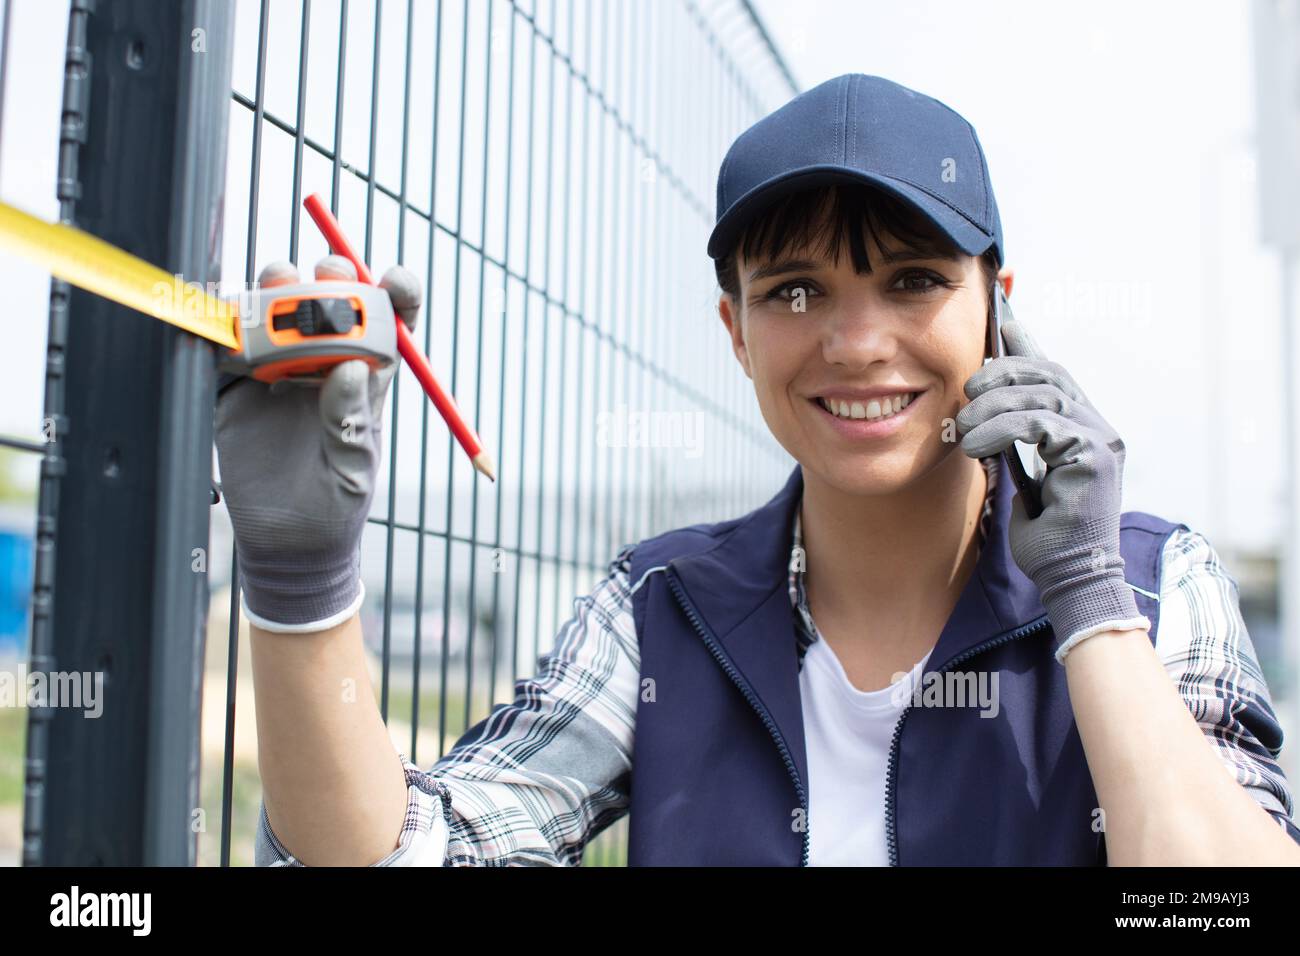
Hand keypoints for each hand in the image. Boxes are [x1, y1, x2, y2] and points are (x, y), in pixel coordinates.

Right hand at [214, 255, 420, 631]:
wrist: (285, 544)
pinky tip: (222, 318)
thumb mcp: (352, 471)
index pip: (391, 321)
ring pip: (277, 308)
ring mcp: (279, 368)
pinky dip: (221, 323)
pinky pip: (226, 343)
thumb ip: (350, 422)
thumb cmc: (335, 508)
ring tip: (272, 295)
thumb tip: (352, 369)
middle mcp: (325, 362)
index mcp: (368, 378)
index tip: (392, 281)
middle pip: (330, 298)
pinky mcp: (234, 385)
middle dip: (330, 278)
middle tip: (323, 282)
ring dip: (275, 289)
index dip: (395, 291)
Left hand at [954, 318, 1148, 661]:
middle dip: (1002, 373)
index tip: (1001, 326)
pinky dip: (1001, 429)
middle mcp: (1098, 427)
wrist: (1067, 575)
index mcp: (1082, 428)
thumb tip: (985, 414)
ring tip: (963, 428)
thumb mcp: (1020, 477)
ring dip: (993, 406)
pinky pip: (1039, 422)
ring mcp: (1101, 438)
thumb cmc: (1044, 535)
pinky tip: (974, 447)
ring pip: (1041, 395)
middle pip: (1048, 374)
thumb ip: (1013, 443)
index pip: (1054, 374)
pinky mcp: (1094, 453)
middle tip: (967, 389)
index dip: (1027, 348)